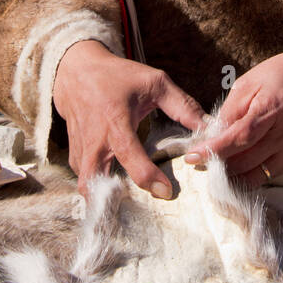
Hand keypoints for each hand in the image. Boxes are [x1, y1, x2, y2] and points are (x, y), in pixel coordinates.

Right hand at [53, 40, 206, 198]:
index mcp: (116, 121)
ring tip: (128, 207)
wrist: (76, 70)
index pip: (129, 155)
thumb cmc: (118, 76)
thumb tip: (208, 126)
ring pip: (86, 185)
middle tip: (138, 213)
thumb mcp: (154, 83)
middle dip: (112, 202)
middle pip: (94, 182)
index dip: (147, 177)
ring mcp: (80, 149)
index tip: (165, 192)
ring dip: (103, 199)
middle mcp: (95, 140)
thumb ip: (183, 106)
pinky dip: (97, 188)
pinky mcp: (74, 153)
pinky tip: (116, 190)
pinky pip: (83, 177)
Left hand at [183, 25, 282, 186]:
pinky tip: (232, 168)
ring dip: (228, 175)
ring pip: (253, 175)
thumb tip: (212, 135)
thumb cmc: (282, 75)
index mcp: (273, 108)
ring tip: (211, 165)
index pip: (239, 137)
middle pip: (244, 161)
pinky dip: (245, 177)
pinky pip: (264, 176)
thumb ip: (231, 109)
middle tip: (198, 159)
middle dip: (216, 164)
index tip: (192, 156)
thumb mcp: (251, 81)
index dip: (214, 150)